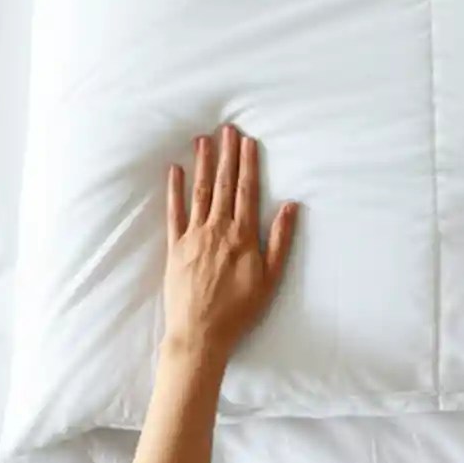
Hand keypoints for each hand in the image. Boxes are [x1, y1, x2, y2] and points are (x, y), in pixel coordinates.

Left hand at [163, 125, 298, 366]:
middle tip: (227, 129)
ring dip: (202, 164)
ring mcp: (193, 237)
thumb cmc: (240, 310)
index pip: (246, 191)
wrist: (200, 333)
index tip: (248, 141)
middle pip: (223, 185)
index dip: (248, 164)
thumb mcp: (270, 278)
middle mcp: (217, 230)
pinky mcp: (175, 248)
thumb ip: (280, 240)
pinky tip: (175, 171)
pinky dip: (174, 190)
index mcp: (242, 236)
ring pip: (199, 192)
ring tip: (204, 140)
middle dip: (226, 155)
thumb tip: (289, 206)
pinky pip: (174, 213)